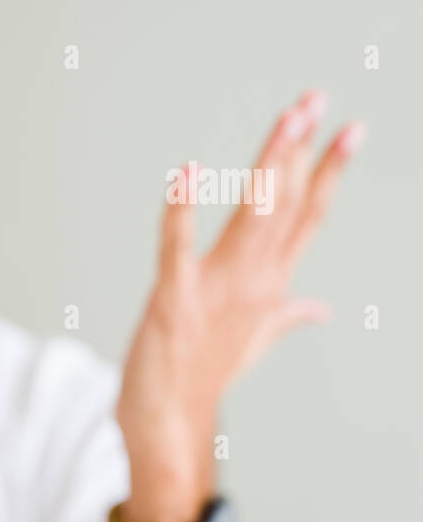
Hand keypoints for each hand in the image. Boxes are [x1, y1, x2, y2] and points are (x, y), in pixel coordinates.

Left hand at [117, 90, 365, 521]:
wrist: (169, 424)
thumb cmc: (205, 376)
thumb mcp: (255, 341)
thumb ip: (287, 315)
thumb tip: (321, 308)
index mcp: (271, 285)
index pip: (308, 218)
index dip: (328, 173)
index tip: (351, 129)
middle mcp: (252, 283)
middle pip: (285, 205)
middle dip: (300, 150)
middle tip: (315, 98)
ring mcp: (216, 290)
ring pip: (251, 217)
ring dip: (269, 167)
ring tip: (287, 119)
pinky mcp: (173, 300)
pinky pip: (177, 249)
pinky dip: (179, 212)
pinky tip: (184, 172)